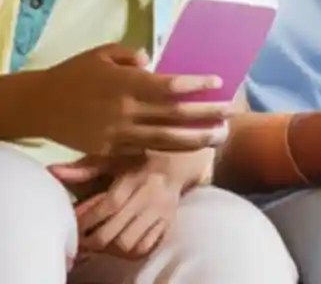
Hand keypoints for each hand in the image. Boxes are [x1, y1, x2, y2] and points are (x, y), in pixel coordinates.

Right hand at [37, 44, 230, 155]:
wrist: (39, 105)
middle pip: (176, 116)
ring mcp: (119, 134)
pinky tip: (188, 147)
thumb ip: (132, 55)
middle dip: (207, 115)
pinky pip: (145, 150)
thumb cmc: (75, 74)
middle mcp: (126, 111)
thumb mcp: (102, 54)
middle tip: (231, 113)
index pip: (171, 86)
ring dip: (196, 139)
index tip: (219, 82)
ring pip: (166, 139)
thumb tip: (154, 61)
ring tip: (220, 137)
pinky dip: (168, 148)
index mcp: (127, 84)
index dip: (197, 85)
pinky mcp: (111, 150)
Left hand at [57, 157, 182, 259]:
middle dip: (91, 240)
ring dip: (110, 249)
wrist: (177, 163)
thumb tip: (52, 172)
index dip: (85, 219)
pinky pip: (146, 248)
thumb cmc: (138, 161)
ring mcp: (160, 214)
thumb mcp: (112, 160)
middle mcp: (149, 199)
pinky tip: (119, 244)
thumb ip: (83, 168)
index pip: (107, 207)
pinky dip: (129, 252)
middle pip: (114, 232)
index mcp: (133, 180)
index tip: (72, 221)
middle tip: (80, 238)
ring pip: (130, 245)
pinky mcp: (168, 224)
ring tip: (100, 242)